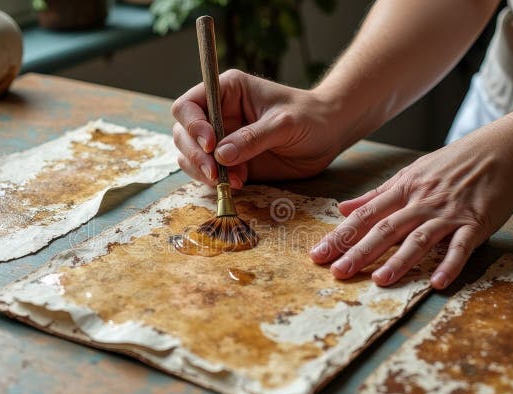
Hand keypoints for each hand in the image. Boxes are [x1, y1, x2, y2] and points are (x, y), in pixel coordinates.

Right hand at [171, 69, 344, 187]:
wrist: (328, 135)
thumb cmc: (310, 117)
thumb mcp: (284, 124)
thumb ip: (253, 138)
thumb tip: (220, 155)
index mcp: (226, 92)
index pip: (189, 105)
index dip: (192, 126)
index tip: (211, 145)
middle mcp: (218, 115)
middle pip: (183, 134)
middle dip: (195, 155)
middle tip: (215, 173)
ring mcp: (222, 140)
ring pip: (190, 156)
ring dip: (203, 172)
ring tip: (231, 181)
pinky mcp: (230, 162)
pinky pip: (208, 174)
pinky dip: (216, 182)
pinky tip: (238, 184)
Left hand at [310, 122, 512, 288]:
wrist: (503, 150)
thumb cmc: (453, 164)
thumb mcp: (410, 173)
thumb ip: (376, 195)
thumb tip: (342, 208)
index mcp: (403, 189)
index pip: (365, 216)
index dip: (341, 235)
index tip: (318, 254)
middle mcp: (422, 201)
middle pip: (386, 229)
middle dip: (359, 252)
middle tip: (337, 273)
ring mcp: (449, 213)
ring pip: (419, 238)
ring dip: (399, 260)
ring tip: (379, 280)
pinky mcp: (476, 223)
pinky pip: (461, 247)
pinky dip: (449, 264)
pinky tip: (437, 283)